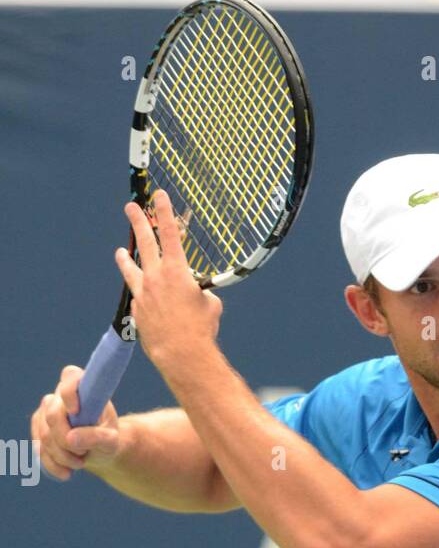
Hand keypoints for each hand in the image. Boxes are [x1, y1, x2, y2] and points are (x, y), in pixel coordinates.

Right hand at [31, 365, 119, 480]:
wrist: (100, 451)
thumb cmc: (109, 440)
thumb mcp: (111, 441)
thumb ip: (97, 437)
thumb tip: (71, 439)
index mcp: (83, 388)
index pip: (70, 377)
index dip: (69, 393)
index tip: (76, 411)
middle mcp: (60, 395)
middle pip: (52, 416)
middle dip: (66, 442)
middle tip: (83, 455)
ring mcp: (46, 411)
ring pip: (44, 436)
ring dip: (62, 456)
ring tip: (80, 462)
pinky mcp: (38, 428)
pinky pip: (38, 449)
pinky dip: (53, 465)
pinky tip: (66, 473)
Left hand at [116, 188, 222, 375]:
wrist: (181, 354)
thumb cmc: (201, 329)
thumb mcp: (209, 304)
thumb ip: (200, 292)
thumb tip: (195, 294)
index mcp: (177, 270)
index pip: (170, 232)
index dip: (165, 211)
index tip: (159, 194)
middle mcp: (156, 277)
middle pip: (144, 242)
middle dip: (138, 221)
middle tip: (130, 207)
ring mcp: (143, 293)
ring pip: (131, 268)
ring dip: (125, 258)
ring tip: (120, 251)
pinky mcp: (137, 311)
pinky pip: (138, 297)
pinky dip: (142, 295)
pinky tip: (144, 298)